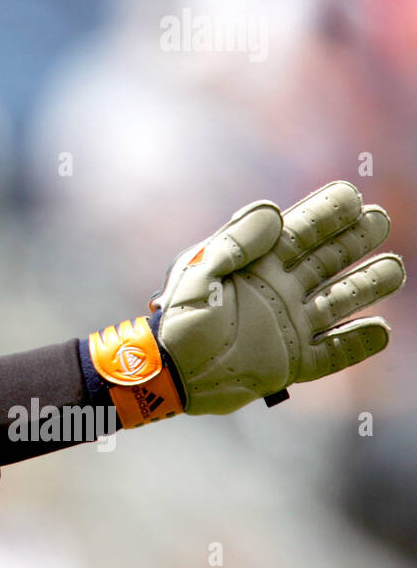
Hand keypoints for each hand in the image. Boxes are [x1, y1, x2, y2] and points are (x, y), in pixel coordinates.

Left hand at [149, 181, 404, 414]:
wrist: (173, 372)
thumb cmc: (180, 319)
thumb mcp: (199, 273)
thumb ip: (235, 243)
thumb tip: (274, 211)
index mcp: (255, 267)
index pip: (297, 233)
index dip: (324, 214)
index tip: (351, 195)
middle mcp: (278, 292)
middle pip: (325, 261)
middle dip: (354, 240)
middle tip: (380, 220)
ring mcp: (289, 327)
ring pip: (337, 302)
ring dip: (365, 286)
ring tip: (394, 270)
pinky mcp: (292, 363)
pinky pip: (332, 353)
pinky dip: (356, 344)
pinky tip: (380, 331)